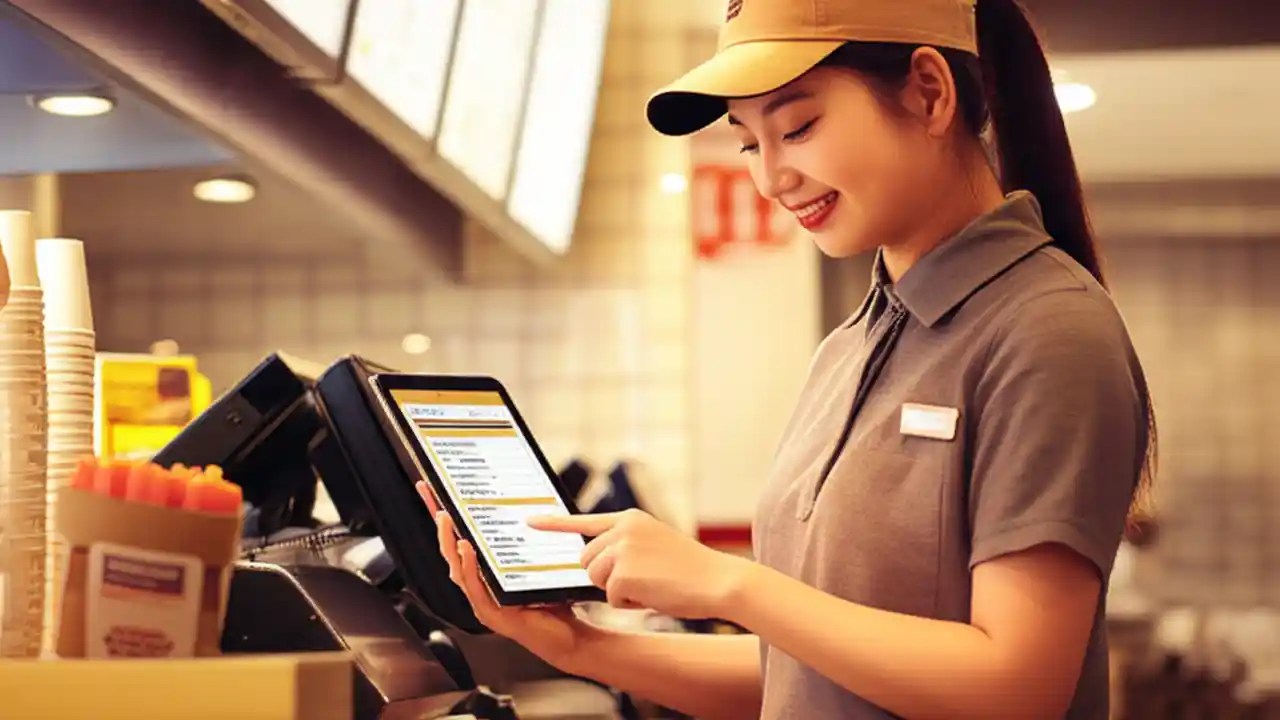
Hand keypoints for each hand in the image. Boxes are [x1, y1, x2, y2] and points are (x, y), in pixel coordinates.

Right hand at [415, 482, 593, 670]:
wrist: (569, 637)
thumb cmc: (554, 603)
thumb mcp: (536, 565)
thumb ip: (525, 544)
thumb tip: (527, 507)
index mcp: (485, 575)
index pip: (459, 541)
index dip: (444, 518)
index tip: (433, 490)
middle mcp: (478, 588)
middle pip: (450, 551)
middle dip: (438, 522)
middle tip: (429, 493)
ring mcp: (482, 603)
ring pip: (456, 568)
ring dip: (449, 541)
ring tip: (445, 517)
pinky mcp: (492, 615)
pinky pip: (475, 588)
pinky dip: (469, 567)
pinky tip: (467, 548)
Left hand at [529, 509, 751, 619]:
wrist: (719, 581)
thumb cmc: (691, 571)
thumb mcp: (655, 545)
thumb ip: (626, 546)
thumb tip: (595, 562)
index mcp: (631, 519)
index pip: (584, 520)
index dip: (554, 524)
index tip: (530, 521)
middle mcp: (623, 529)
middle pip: (587, 560)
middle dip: (606, 576)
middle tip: (641, 580)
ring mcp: (622, 550)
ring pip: (596, 579)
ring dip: (617, 590)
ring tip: (651, 584)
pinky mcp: (623, 573)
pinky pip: (612, 598)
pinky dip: (630, 604)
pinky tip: (654, 594)